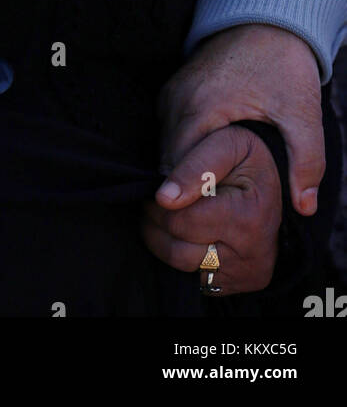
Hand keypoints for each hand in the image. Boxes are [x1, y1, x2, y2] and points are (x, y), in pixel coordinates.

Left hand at [143, 125, 281, 294]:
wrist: (275, 182)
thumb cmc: (247, 159)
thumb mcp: (227, 143)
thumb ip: (195, 165)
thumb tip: (164, 197)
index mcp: (250, 218)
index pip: (180, 222)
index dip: (158, 206)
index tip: (156, 190)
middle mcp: (253, 254)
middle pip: (178, 252)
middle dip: (157, 226)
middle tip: (154, 205)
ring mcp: (247, 274)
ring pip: (184, 271)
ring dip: (166, 244)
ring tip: (169, 216)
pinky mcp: (241, 285)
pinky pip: (197, 281)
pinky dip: (185, 257)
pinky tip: (188, 234)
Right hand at [158, 24, 323, 216]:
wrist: (267, 16)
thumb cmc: (284, 63)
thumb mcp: (303, 112)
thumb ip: (307, 160)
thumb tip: (306, 207)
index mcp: (203, 106)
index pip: (180, 164)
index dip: (188, 196)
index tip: (194, 223)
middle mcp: (177, 99)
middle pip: (167, 159)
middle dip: (180, 189)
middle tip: (197, 222)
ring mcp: (172, 92)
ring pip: (165, 145)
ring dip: (178, 171)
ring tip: (200, 203)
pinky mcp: (174, 89)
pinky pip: (168, 129)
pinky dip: (179, 151)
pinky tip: (201, 169)